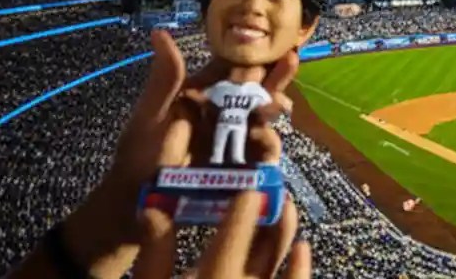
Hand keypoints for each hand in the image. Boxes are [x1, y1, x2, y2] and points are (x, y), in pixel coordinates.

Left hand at [58, 32, 296, 277]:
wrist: (136, 205)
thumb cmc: (139, 156)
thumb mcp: (149, 115)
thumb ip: (165, 78)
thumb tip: (159, 31)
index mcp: (202, 94)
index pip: (232, 67)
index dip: (252, 54)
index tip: (269, 42)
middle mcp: (223, 113)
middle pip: (256, 89)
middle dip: (275, 76)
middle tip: (289, 60)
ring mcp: (234, 140)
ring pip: (263, 118)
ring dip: (274, 107)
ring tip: (278, 103)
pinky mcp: (242, 167)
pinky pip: (262, 153)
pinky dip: (269, 144)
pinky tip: (270, 138)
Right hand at [132, 191, 310, 278]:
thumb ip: (154, 257)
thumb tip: (153, 210)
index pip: (230, 242)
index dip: (241, 212)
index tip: (248, 186)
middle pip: (263, 250)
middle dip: (270, 217)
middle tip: (273, 189)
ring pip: (283, 267)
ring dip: (286, 235)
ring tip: (286, 206)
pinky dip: (299, 270)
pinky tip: (303, 248)